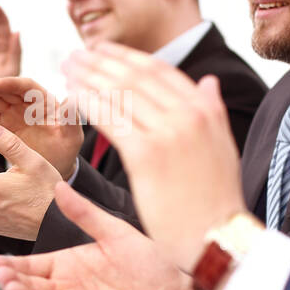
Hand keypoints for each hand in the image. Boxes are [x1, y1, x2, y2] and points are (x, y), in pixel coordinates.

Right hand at [0, 76, 85, 176]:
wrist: (55, 168)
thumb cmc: (66, 150)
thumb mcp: (71, 137)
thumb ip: (71, 119)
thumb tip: (73, 99)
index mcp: (46, 102)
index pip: (27, 88)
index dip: (11, 84)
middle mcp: (29, 104)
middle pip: (8, 91)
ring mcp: (15, 114)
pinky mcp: (5, 125)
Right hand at [0, 181, 213, 289]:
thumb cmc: (155, 265)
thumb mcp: (116, 232)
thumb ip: (85, 214)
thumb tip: (60, 188)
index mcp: (74, 263)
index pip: (35, 265)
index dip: (14, 264)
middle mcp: (71, 286)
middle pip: (32, 285)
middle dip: (14, 281)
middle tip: (2, 275)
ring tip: (11, 289)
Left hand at [61, 43, 246, 269]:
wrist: (217, 238)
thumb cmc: (215, 201)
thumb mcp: (222, 147)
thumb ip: (212, 110)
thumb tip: (208, 80)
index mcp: (206, 110)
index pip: (160, 71)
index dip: (127, 58)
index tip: (103, 52)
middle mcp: (189, 114)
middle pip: (135, 77)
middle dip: (101, 63)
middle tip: (74, 56)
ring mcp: (168, 133)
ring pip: (120, 94)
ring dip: (89, 77)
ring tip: (67, 71)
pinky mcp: (147, 154)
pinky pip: (111, 119)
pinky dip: (89, 103)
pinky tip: (71, 97)